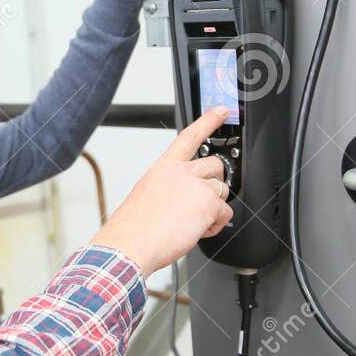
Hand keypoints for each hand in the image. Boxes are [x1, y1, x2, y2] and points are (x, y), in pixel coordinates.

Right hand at [91, 107, 234, 275]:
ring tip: (192, 223)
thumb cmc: (133, 227)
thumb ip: (168, 190)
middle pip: (215, 166)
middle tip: (201, 203)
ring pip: (222, 191)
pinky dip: (216, 225)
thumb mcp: (146, 197)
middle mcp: (181, 172)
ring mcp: (197, 186)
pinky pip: (225, 212)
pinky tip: (198, 231)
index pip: (189, 137)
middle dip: (213, 184)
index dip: (208, 121)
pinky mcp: (209, 203)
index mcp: (163, 167)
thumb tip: (181, 201)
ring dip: (213, 209)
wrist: (130, 244)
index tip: (220, 111)